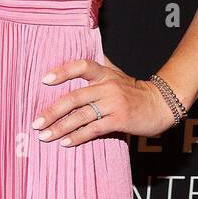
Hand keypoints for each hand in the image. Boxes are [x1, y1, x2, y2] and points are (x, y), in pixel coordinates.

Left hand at [31, 55, 178, 146]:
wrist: (161, 105)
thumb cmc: (133, 92)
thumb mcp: (116, 75)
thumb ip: (97, 70)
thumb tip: (76, 56)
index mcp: (104, 73)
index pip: (81, 66)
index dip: (62, 72)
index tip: (44, 80)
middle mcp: (107, 86)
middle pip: (73, 97)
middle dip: (51, 112)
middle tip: (36, 123)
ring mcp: (113, 103)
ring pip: (81, 116)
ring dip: (60, 128)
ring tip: (45, 136)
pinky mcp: (119, 119)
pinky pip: (93, 129)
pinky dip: (77, 137)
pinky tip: (65, 142)